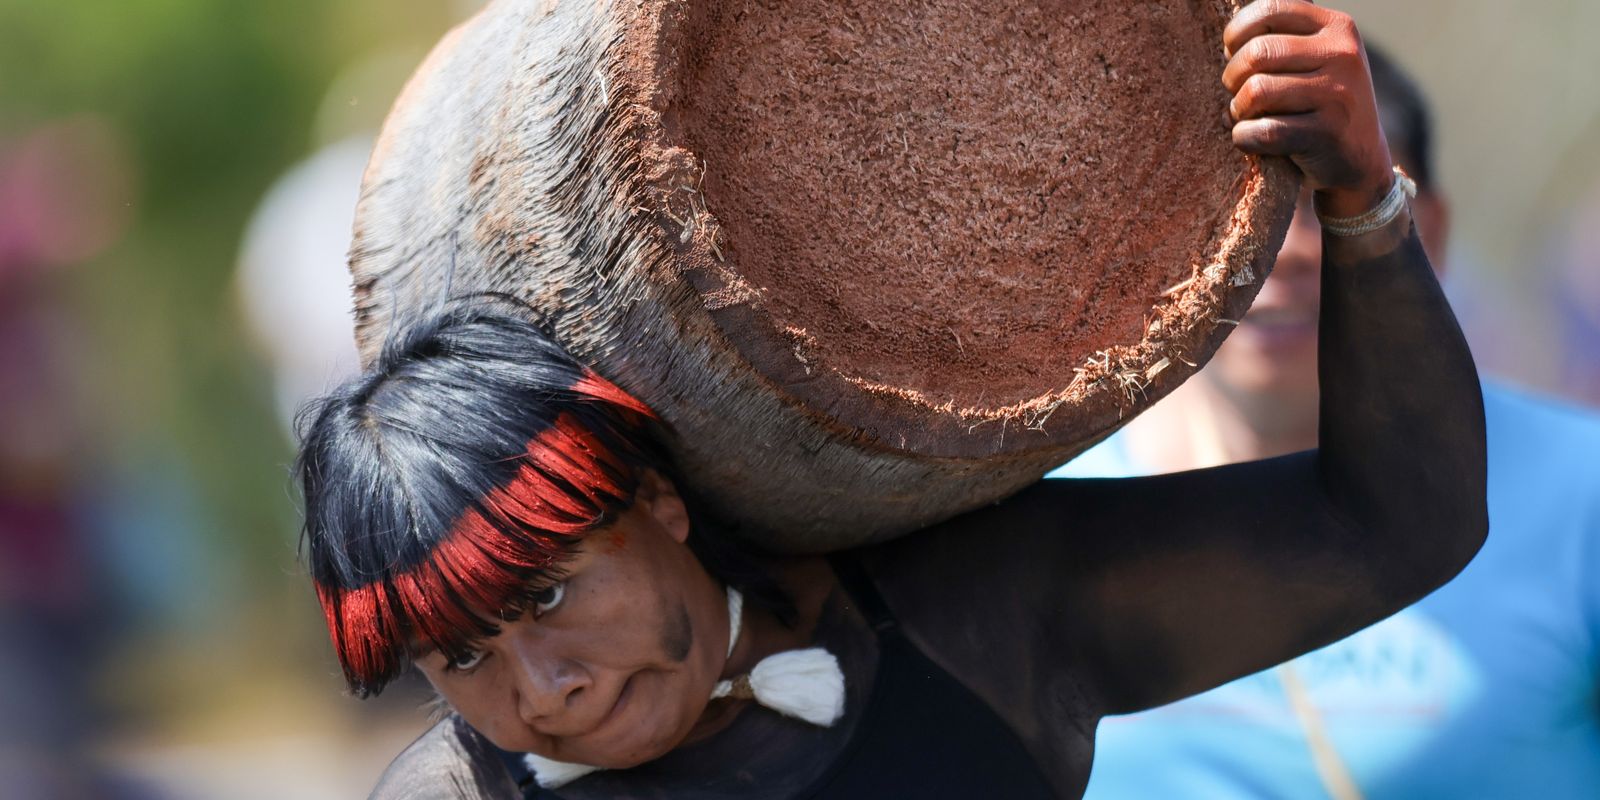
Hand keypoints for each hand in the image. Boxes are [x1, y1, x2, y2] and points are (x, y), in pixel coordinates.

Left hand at [1224, 0, 1393, 218]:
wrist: (1359, 161)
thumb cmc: (1320, 105)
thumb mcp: (1316, 59)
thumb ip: (1285, 36)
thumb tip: (1231, 26)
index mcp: (1337, 27)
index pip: (1271, 9)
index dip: (1237, 32)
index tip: (1232, 53)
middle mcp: (1343, 54)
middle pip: (1257, 53)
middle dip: (1232, 77)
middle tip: (1237, 94)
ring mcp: (1338, 94)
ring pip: (1256, 91)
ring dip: (1237, 110)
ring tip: (1246, 117)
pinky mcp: (1327, 133)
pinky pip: (1263, 131)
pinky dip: (1245, 138)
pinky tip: (1252, 139)